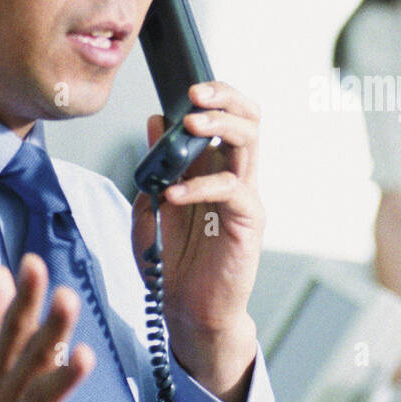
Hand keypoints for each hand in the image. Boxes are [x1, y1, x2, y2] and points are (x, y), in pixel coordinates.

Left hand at [132, 81, 262, 401]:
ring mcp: (244, 197)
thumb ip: (154, 165)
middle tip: (195, 95)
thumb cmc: (174, 263)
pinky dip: (199, 186)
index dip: (212, 96)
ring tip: (189, 124)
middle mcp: (234, 176)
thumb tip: (152, 120)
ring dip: (219, 125)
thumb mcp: (152, 205)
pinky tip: (173, 194)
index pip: (225, 116)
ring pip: (249, 142)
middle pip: (247, 118)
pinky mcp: (248, 222)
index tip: (184, 89)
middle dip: (223, 98)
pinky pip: (231, 189)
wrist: (188, 313)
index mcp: (212, 168)